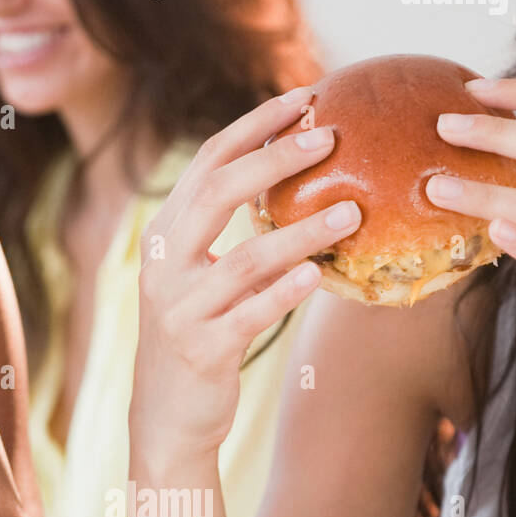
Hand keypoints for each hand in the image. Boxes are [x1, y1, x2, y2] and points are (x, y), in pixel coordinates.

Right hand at [130, 86, 360, 465]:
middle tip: (330, 136)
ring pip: (245, 258)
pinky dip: (284, 292)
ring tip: (351, 210)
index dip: (255, 127)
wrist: (167, 419)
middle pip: (217, 191)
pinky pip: (250, 315)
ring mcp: (180, 308)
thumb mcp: (207, 281)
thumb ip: (238, 239)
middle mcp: (164, 263)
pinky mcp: (201, 351)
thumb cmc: (200, 341)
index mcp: (166, 235)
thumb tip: (304, 189)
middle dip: (275, 158)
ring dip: (302, 230)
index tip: (305, 98)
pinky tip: (318, 275)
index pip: (209, 162)